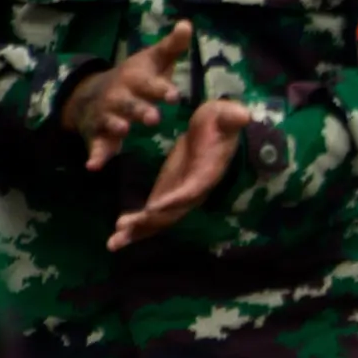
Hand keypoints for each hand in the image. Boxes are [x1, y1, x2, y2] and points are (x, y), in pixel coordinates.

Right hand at [61, 22, 191, 169]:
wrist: (93, 91)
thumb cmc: (136, 76)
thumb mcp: (154, 60)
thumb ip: (173, 47)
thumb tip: (187, 24)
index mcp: (136, 79)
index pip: (150, 84)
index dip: (161, 89)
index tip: (174, 96)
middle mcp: (119, 97)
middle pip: (129, 104)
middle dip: (140, 109)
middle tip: (154, 118)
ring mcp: (106, 115)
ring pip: (109, 121)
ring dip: (115, 126)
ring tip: (122, 130)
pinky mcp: (97, 134)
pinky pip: (96, 145)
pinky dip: (94, 155)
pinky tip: (93, 166)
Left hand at [109, 99, 249, 250]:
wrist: (215, 129)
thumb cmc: (220, 121)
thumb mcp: (226, 115)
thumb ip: (232, 117)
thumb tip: (243, 116)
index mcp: (207, 172)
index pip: (192, 189)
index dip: (175, 200)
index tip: (153, 208)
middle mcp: (193, 190)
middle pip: (172, 211)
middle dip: (149, 221)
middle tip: (124, 228)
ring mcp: (179, 194)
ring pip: (160, 218)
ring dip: (138, 231)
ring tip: (114, 242)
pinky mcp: (167, 193)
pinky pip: (152, 214)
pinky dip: (136, 226)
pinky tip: (116, 236)